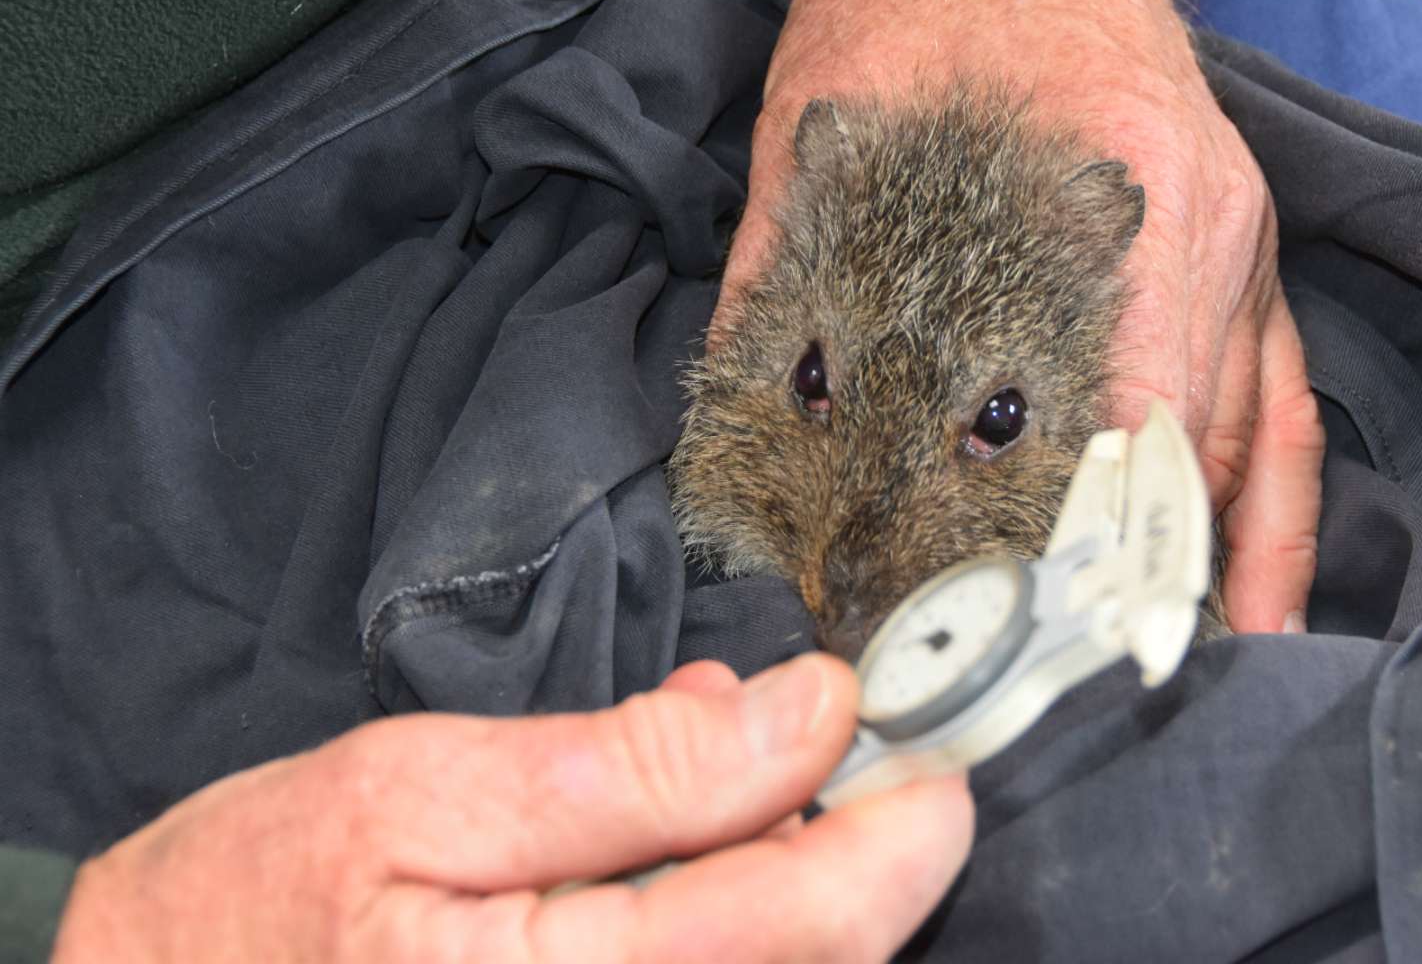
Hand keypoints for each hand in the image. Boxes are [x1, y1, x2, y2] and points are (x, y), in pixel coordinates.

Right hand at [53, 655, 971, 962]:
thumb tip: (810, 713)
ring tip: (700, 804)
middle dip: (847, 852)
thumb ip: (639, 766)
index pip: (810, 928)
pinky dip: (740, 928)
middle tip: (790, 750)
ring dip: (793, 887)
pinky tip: (678, 869)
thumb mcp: (437, 787)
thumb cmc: (274, 891)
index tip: (928, 755)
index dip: (903, 835)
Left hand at [723, 0, 1323, 632]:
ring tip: (1164, 682)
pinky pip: (1282, 397)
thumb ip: (792, 283)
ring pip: (1249, 440)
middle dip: (1122, 581)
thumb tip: (752, 429)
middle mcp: (1203, 228)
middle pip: (1186, 449)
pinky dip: (1271, 504)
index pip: (1107, 422)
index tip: (1005, 638)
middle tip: (1057, 689)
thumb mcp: (825, 126)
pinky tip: (1251, 597)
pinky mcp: (1241, 241)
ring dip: (1206, 567)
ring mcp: (1240, 234)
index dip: (1062, 549)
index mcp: (1111, 197)